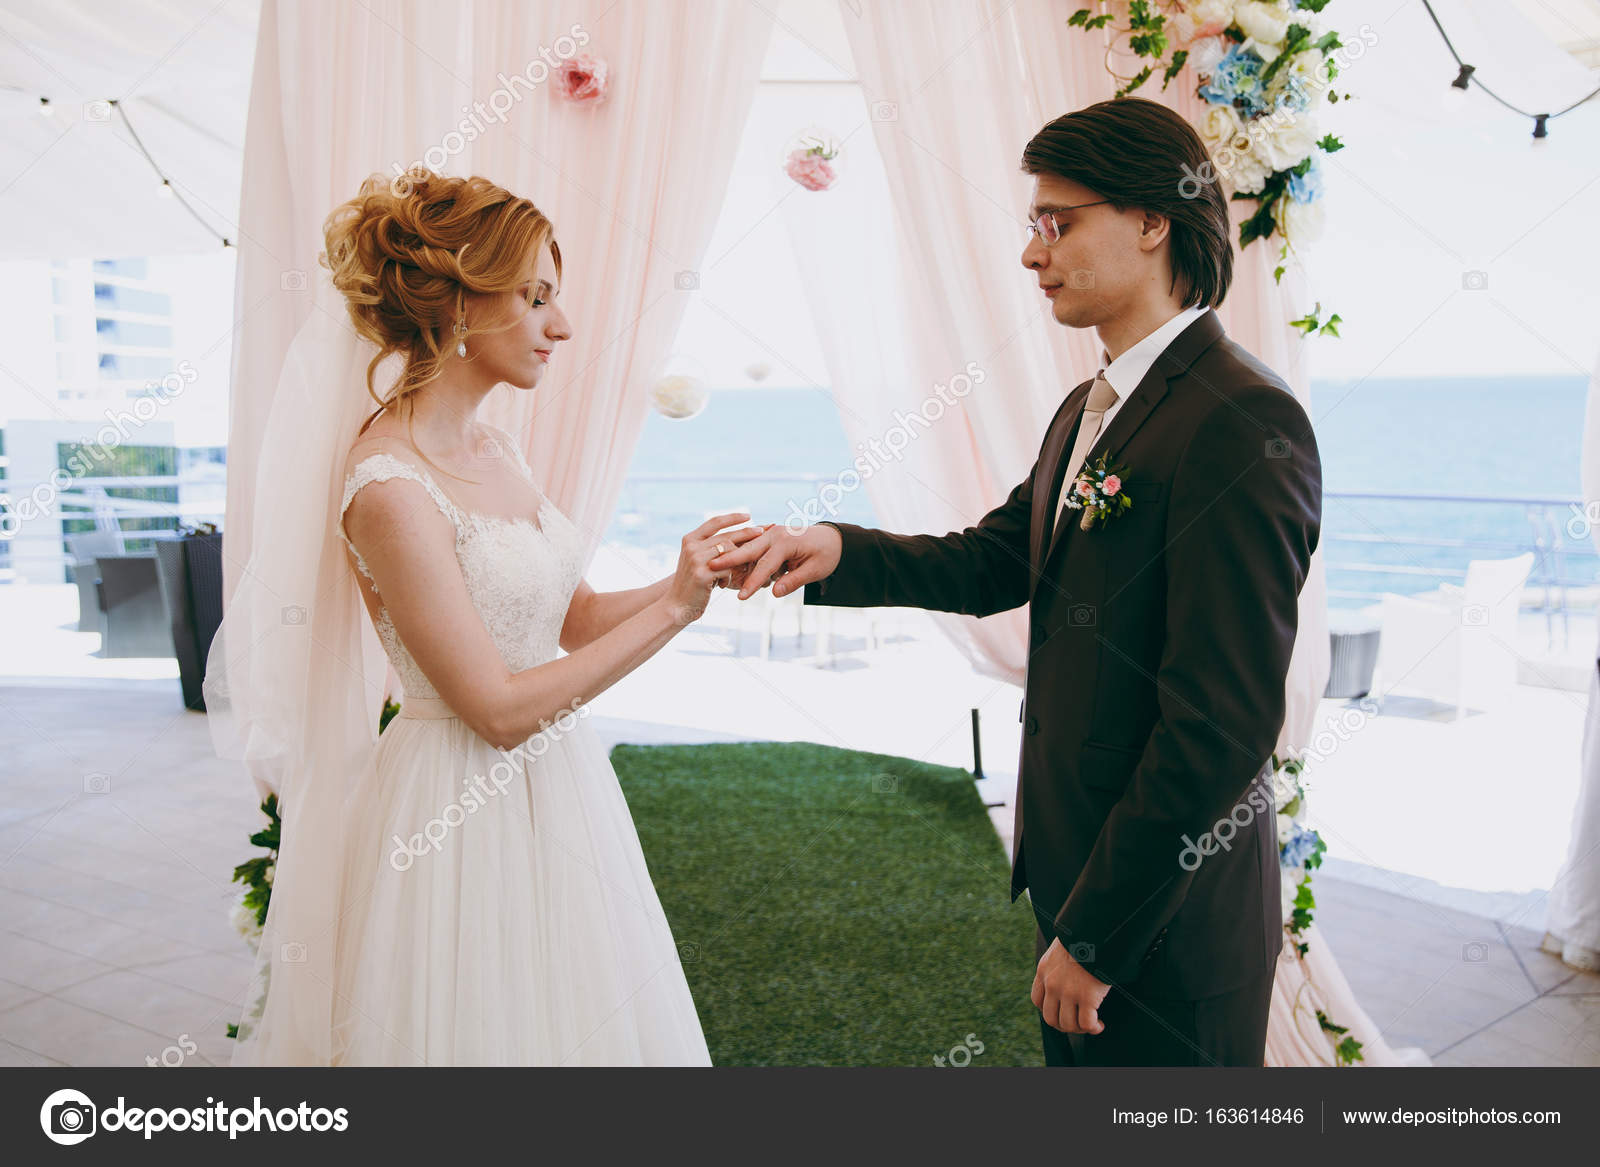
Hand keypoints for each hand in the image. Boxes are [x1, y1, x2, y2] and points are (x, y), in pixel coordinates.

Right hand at [665, 512, 754, 624]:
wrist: (677, 605)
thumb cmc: (693, 583)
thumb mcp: (699, 560)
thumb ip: (713, 548)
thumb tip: (741, 536)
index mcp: (690, 539)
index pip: (714, 522)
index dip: (732, 517)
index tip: (748, 515)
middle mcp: (692, 546)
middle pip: (726, 536)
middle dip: (746, 533)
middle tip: (762, 531)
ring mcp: (696, 559)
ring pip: (729, 552)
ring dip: (737, 563)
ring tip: (733, 574)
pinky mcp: (702, 574)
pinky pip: (728, 569)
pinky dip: (729, 578)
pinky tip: (723, 585)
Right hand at [706, 522, 842, 600]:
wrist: (834, 540)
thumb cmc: (827, 555)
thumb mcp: (815, 570)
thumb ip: (794, 580)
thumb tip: (775, 592)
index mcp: (786, 540)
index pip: (765, 564)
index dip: (753, 582)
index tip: (741, 597)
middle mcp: (775, 533)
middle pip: (748, 550)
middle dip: (729, 561)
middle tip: (709, 569)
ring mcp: (771, 533)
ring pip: (748, 549)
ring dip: (736, 563)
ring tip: (722, 579)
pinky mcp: (770, 537)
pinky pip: (753, 549)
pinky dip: (744, 560)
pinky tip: (737, 574)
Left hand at [1031, 938, 1110, 1034]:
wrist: (1095, 932)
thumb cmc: (1083, 937)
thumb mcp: (1060, 949)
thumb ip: (1057, 965)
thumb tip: (1067, 975)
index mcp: (1044, 971)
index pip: (1037, 1000)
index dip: (1050, 1011)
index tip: (1062, 1011)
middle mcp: (1052, 984)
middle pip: (1051, 1018)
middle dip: (1065, 1025)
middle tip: (1078, 1024)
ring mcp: (1068, 992)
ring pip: (1068, 1025)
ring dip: (1080, 1029)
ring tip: (1091, 1025)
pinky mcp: (1087, 997)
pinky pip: (1086, 1024)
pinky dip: (1093, 1028)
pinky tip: (1099, 1025)